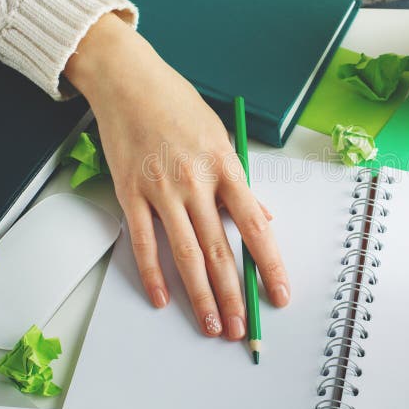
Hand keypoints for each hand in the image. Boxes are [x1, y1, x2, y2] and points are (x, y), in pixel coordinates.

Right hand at [64, 13, 290, 339]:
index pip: (255, 226)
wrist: (129, 80)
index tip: (280, 294)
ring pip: (186, 253)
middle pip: (220, 249)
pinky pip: (143, 241)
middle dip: (234, 295)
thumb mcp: (219, 137)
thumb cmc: (178, 105)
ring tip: (212, 325)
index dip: (269, 265)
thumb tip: (263, 218)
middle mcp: (195, 181)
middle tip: (243, 328)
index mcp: (225, 166)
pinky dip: (153, 273)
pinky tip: (164, 298)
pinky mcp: (130, 192)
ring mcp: (160, 189)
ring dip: (201, 295)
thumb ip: (239, 182)